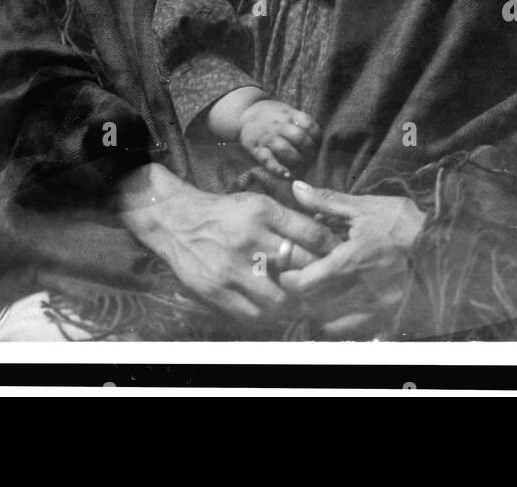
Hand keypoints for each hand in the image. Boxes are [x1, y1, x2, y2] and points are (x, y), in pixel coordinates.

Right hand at [114, 165, 337, 322]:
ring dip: (294, 303)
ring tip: (303, 302)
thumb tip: (325, 237)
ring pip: (279, 298)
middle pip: (299, 266)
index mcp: (263, 211)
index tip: (340, 257)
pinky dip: (269, 315)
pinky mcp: (216, 290)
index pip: (310, 234)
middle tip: (327, 284)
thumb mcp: (257, 202)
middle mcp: (249, 238)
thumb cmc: (224, 212)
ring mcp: (231, 267)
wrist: (176, 220)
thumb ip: (288, 219)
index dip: (330, 249)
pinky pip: (253, 314)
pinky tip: (276, 309)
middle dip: (317, 277)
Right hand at [238, 100, 321, 178]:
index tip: (319, 144)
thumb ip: (301, 123)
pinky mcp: (257, 149)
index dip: (317, 136)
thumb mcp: (287, 111)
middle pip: (299, 137)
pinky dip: (278, 169)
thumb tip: (321, 140)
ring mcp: (268, 137)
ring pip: (285, 149)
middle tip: (312, 157)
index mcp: (289, 114)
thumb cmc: (273, 115)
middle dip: (309, 149)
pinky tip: (287, 175)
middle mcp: (279, 125)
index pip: (309, 124)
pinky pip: (268, 161)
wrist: (245, 112)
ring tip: (301, 164)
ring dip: (297, 159)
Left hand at [278, 181, 425, 336]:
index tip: (289, 270)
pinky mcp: (389, 322)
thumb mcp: (364, 207)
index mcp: (348, 263)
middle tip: (302, 283)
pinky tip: (344, 311)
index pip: (303, 284)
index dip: (290, 279)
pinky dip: (344, 326)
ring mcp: (374, 311)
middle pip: (312, 308)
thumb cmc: (403, 224)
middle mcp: (358, 293)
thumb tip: (297, 189)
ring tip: (321, 297)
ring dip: (320, 314)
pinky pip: (357, 335)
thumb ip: (326, 201)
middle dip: (301, 297)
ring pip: (331, 325)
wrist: (445, 245)